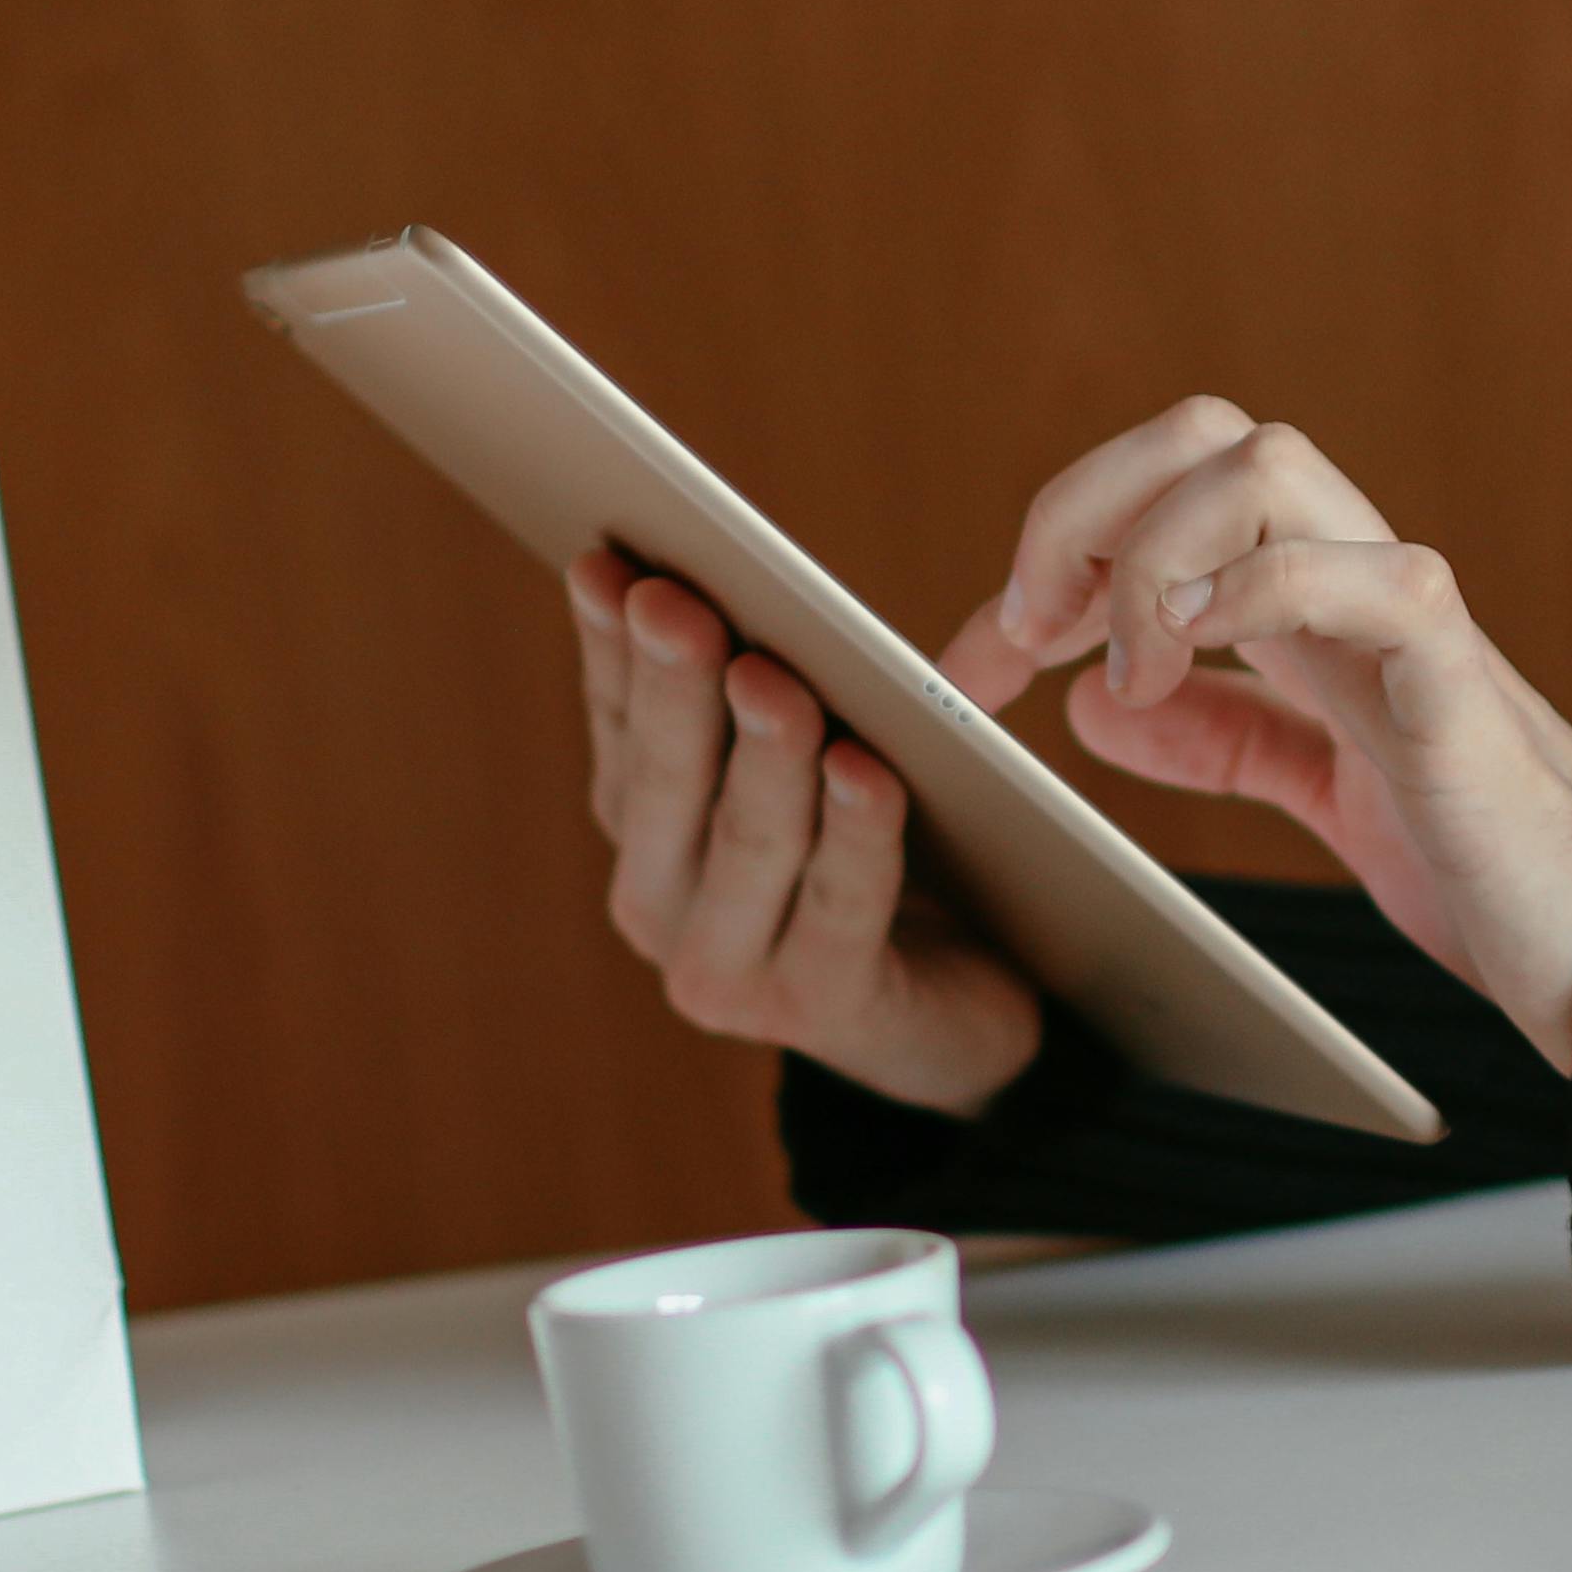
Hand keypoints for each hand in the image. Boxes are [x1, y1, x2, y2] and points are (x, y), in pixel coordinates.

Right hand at [568, 547, 1043, 1112]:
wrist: (962, 1006)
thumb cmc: (874, 856)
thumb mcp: (803, 766)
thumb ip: (750, 693)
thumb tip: (695, 572)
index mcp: (644, 833)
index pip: (620, 725)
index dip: (613, 646)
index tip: (610, 562)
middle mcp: (663, 907)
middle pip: (668, 782)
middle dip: (674, 684)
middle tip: (678, 604)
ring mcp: (733, 973)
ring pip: (751, 840)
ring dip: (763, 754)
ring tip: (770, 677)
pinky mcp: (825, 1009)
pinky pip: (843, 904)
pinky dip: (856, 834)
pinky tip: (865, 772)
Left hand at [936, 402, 1571, 1072]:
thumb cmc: (1476, 862)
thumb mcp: (1319, 790)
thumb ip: (1223, 733)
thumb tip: (1094, 700)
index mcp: (1316, 598)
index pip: (1166, 491)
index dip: (1052, 552)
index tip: (978, 661)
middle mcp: (1356, 575)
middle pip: (1207, 430)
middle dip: (1084, 510)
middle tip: (1029, 631)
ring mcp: (1411, 611)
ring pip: (1271, 463)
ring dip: (1158, 547)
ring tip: (1129, 661)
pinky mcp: (1458, 679)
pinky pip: (1369, 575)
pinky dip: (1257, 593)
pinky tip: (1188, 664)